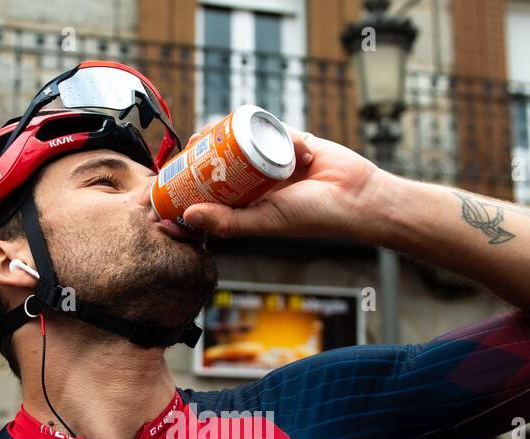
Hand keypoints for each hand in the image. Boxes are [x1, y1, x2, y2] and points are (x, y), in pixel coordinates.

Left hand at [179, 130, 382, 239]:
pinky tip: (243, 124)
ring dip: (224, 133)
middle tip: (191, 147)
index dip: (192, 182)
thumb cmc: (311, 216)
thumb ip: (227, 223)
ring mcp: (272, 158)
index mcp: (248, 203)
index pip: (213, 190)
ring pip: (241, 139)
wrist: (354, 195)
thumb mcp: (263, 221)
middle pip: (222, 160)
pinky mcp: (289, 138)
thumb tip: (187, 216)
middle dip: (203, 152)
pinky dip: (263, 126)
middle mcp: (257, 181)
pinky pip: (267, 125)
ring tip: (209, 132)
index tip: (175, 176)